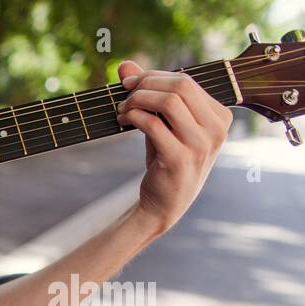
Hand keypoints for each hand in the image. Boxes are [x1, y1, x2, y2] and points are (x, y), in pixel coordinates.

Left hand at [116, 60, 232, 236]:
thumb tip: (124, 65)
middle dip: (147, 84)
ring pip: (169, 102)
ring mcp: (201, 144)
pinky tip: (123, 121)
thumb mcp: (163, 124)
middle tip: (124, 93)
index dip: (155, 76)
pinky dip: (134, 117)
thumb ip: (148, 93)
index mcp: (220, 116)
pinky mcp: (180, 158)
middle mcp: (217, 129)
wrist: (164, 205)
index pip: (188, 81)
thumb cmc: (166, 160)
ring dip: (138, 100)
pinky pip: (154, 124)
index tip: (129, 82)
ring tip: (122, 110)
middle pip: (181, 86)